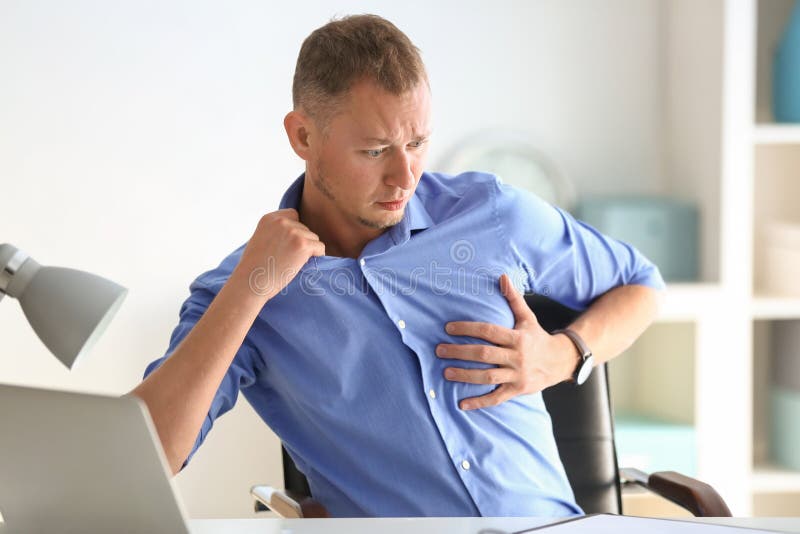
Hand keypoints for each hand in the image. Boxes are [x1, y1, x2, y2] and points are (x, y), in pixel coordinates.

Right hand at [234, 208, 325, 300]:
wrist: (250, 282)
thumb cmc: (254, 267)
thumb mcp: (259, 239)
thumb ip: (274, 231)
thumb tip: (293, 233)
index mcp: (269, 218)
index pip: (293, 215)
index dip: (294, 230)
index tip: (287, 245)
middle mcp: (281, 221)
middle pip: (305, 228)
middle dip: (300, 242)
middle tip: (287, 258)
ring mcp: (293, 232)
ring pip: (313, 238)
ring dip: (307, 250)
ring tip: (291, 263)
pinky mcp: (303, 244)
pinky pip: (320, 248)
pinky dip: (316, 257)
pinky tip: (302, 265)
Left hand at [436, 274, 579, 409]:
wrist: (561, 361)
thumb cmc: (538, 337)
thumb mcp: (528, 317)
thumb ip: (513, 299)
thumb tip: (502, 276)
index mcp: (517, 337)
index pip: (489, 331)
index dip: (468, 328)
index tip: (448, 328)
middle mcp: (517, 356)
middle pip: (484, 355)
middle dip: (460, 352)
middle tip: (439, 350)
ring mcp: (517, 375)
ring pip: (488, 377)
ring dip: (465, 375)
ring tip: (446, 372)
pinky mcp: (517, 390)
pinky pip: (496, 398)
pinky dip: (479, 402)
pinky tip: (462, 404)